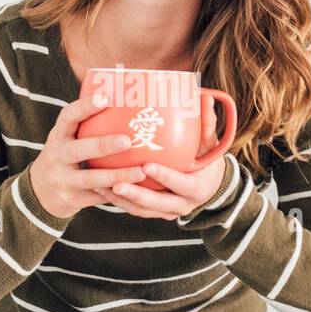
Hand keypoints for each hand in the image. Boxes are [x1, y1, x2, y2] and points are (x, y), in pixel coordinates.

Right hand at [30, 91, 146, 219]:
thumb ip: (87, 126)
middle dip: (102, 145)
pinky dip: (116, 195)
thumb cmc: (64, 157)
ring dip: (117, 176)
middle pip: (78, 150)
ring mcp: (63, 180)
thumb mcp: (66, 139)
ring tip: (140, 172)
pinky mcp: (71, 199)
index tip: (105, 98)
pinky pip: (97, 197)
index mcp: (58, 136)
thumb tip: (126, 100)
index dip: (85, 107)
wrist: (39, 192)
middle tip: (127, 140)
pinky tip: (136, 192)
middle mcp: (57, 157)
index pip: (67, 117)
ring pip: (91, 179)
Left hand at [101, 94, 227, 221]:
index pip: (181, 184)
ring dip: (121, 200)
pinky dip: (118, 201)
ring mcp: (167, 212)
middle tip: (116, 183)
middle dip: (136, 194)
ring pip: (142, 209)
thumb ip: (207, 126)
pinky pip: (134, 210)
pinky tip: (100, 189)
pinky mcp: (154, 213)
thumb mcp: (209, 146)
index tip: (147, 165)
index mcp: (197, 189)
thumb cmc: (205, 161)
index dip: (165, 176)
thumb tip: (207, 99)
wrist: (207, 186)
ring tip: (101, 186)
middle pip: (157, 203)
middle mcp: (182, 204)